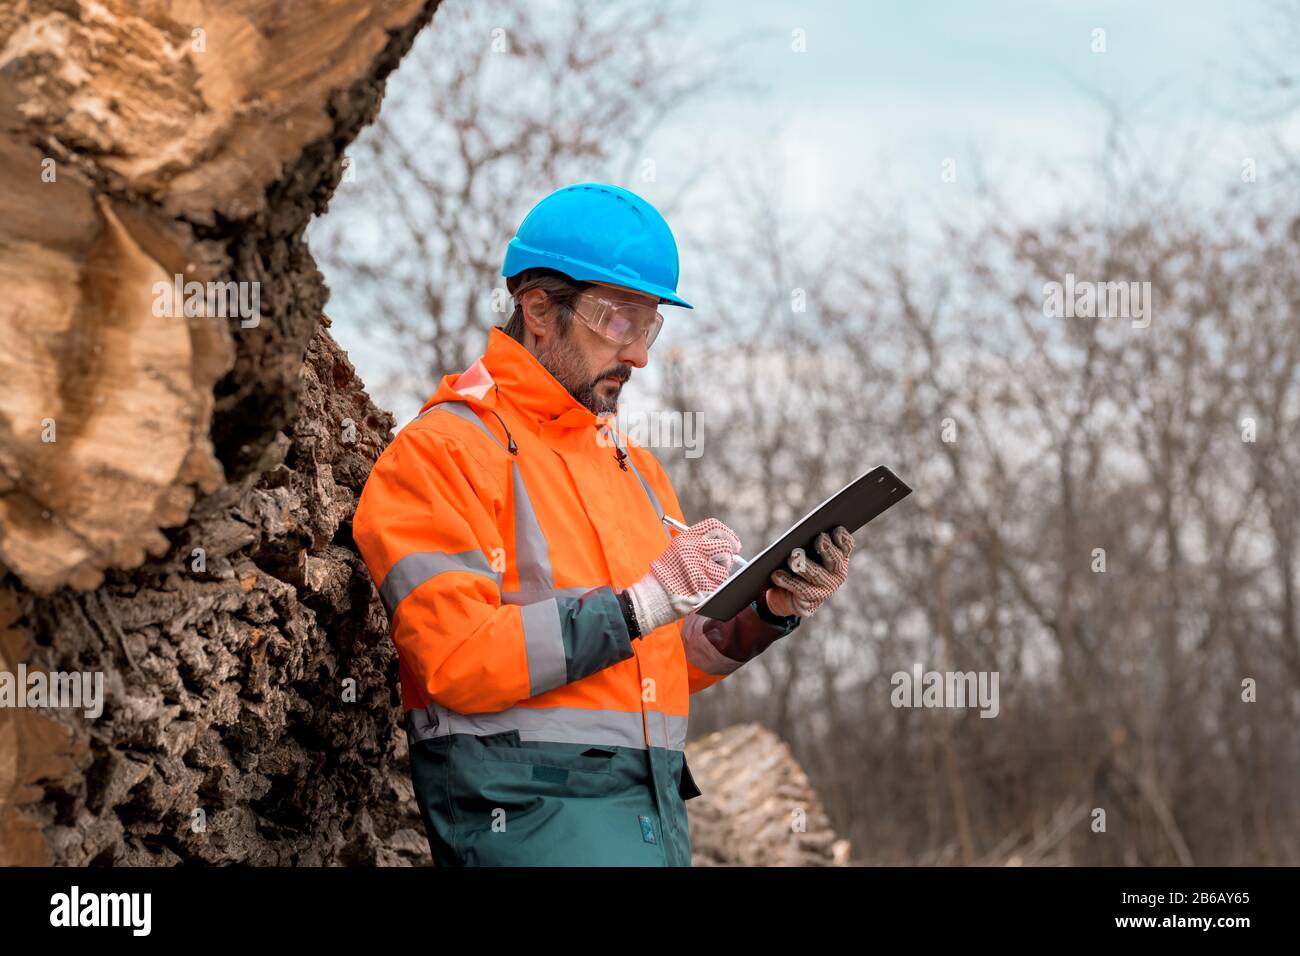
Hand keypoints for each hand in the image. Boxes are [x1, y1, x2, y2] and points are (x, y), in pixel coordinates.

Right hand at [624, 518, 741, 633]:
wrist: (651, 598)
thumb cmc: (664, 576)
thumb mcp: (676, 551)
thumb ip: (698, 545)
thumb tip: (726, 547)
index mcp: (686, 539)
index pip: (714, 527)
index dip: (728, 535)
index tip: (733, 544)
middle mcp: (693, 550)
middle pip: (725, 547)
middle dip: (728, 557)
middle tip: (724, 564)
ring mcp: (700, 568)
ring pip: (724, 570)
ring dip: (718, 577)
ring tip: (701, 581)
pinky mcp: (704, 586)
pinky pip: (719, 586)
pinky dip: (713, 590)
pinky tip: (699, 591)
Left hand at [765, 525, 854, 617]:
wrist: (793, 595)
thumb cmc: (801, 565)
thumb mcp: (808, 552)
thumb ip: (810, 540)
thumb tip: (800, 532)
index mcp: (840, 557)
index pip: (846, 545)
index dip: (842, 538)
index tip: (834, 528)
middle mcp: (837, 573)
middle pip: (835, 560)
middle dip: (827, 549)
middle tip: (820, 539)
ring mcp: (826, 589)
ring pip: (816, 574)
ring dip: (804, 565)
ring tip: (792, 558)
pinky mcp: (812, 601)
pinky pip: (800, 589)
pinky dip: (787, 580)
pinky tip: (777, 574)